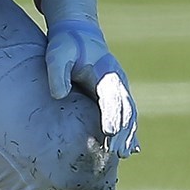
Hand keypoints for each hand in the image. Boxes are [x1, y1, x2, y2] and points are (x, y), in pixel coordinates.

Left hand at [44, 18, 138, 156]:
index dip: (112, 116)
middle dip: (124, 131)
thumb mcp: (58, 52)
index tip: (110, 133)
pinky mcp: (114, 98)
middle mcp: (117, 83)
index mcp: (106, 72)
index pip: (112, 97)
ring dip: (128, 135)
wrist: (78, 34)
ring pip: (129, 116)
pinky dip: (129, 133)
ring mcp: (118, 91)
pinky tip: (131, 149)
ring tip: (125, 154)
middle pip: (125, 110)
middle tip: (119, 152)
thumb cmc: (66, 45)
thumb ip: (58, 71)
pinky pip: (125, 118)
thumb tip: (59, 95)